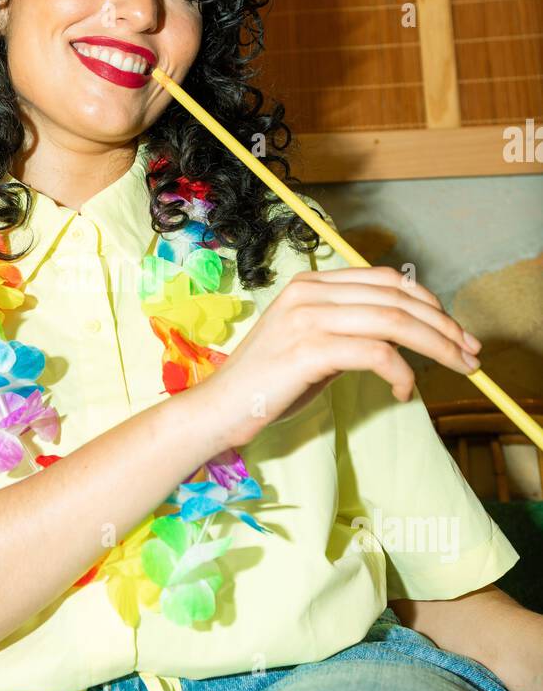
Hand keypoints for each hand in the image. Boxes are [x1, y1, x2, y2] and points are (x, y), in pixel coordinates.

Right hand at [196, 266, 482, 450]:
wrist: (219, 409)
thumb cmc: (267, 385)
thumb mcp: (311, 344)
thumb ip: (348, 329)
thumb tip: (402, 334)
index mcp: (311, 285)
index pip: (386, 280)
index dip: (429, 302)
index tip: (455, 330)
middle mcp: (310, 293)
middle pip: (397, 299)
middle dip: (444, 326)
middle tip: (471, 353)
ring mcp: (308, 319)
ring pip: (394, 322)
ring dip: (436, 346)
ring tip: (457, 368)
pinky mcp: (308, 350)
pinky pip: (375, 353)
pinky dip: (400, 372)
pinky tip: (403, 390)